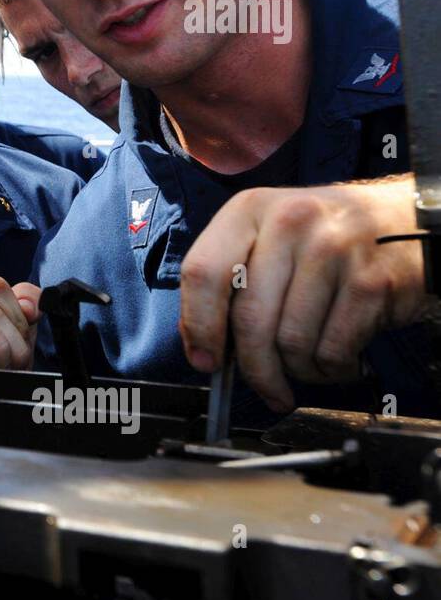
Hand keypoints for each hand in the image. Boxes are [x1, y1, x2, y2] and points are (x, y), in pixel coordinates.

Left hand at [179, 176, 427, 411]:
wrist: (401, 222)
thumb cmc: (319, 237)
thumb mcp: (264, 237)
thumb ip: (226, 282)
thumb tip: (201, 348)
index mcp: (249, 210)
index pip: (203, 272)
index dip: (199, 325)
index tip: (205, 361)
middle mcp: (289, 223)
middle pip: (249, 319)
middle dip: (254, 369)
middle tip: (265, 389)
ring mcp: (333, 250)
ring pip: (292, 342)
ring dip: (298, 371)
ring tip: (307, 366)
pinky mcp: (370, 281)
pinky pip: (333, 350)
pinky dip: (331, 369)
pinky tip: (336, 360)